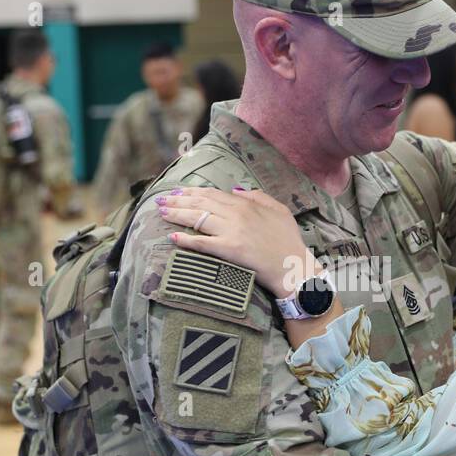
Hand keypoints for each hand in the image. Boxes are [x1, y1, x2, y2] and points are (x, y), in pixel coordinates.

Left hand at [154, 186, 312, 296]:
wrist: (294, 266)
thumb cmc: (289, 240)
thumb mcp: (279, 210)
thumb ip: (257, 196)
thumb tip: (235, 189)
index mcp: (247, 204)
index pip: (213, 194)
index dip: (192, 192)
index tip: (177, 192)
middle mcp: (237, 214)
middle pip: (201, 203)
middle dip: (178, 200)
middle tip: (161, 200)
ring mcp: (233, 231)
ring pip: (198, 218)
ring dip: (176, 214)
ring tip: (161, 212)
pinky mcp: (230, 250)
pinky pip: (202, 243)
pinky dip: (186, 239)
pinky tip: (173, 236)